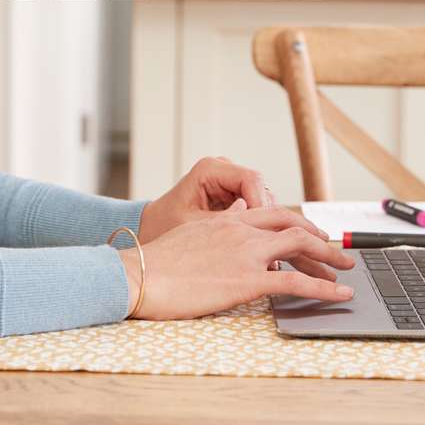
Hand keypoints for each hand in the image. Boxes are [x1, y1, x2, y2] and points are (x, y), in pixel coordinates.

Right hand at [121, 204, 355, 319]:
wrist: (139, 274)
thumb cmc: (152, 264)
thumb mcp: (184, 239)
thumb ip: (207, 237)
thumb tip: (218, 240)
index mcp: (224, 220)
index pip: (270, 214)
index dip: (295, 223)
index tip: (309, 234)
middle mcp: (240, 230)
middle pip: (292, 224)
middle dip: (319, 237)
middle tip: (337, 250)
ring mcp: (246, 253)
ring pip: (301, 246)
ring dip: (329, 257)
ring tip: (348, 268)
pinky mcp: (247, 280)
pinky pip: (296, 283)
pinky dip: (325, 288)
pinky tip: (341, 294)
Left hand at [139, 156, 300, 241]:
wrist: (151, 233)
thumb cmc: (164, 227)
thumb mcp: (195, 227)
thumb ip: (226, 224)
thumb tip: (260, 233)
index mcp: (210, 170)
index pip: (251, 180)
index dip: (263, 206)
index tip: (267, 234)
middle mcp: (224, 171)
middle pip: (261, 190)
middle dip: (269, 220)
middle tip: (273, 249)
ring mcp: (230, 184)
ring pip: (263, 201)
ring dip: (267, 226)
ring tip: (269, 254)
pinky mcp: (234, 198)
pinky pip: (256, 211)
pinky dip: (260, 230)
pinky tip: (261, 252)